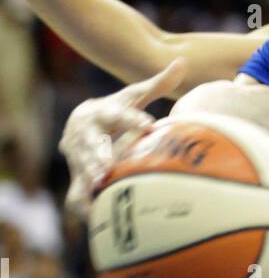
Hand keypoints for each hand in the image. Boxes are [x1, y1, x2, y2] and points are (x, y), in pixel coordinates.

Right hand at [60, 60, 186, 219]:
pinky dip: (83, 202)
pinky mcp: (76, 172)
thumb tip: (183, 62)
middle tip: (108, 165)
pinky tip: (93, 215)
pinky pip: (76, 190)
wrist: (79, 119)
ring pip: (80, 165)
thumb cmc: (117, 108)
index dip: (133, 120)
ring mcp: (77, 153)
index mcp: (104, 111)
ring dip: (88, 176)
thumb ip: (159, 83)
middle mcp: (86, 132)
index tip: (150, 125)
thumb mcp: (135, 94)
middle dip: (99, 153)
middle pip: (92, 142)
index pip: (119, 114)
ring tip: (99, 186)